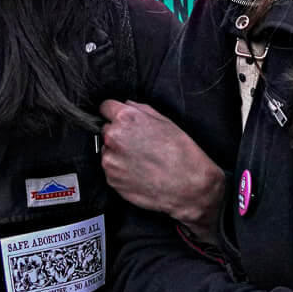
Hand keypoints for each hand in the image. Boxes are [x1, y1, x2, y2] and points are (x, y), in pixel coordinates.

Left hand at [99, 99, 224, 227]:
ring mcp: (110, 160)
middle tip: (139, 143)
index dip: (114, 112)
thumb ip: (141, 109)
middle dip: (119, 134)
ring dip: (119, 153)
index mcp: (126, 119)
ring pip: (108, 151)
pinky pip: (111, 170)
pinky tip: (140, 172)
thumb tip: (127, 106)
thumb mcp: (166, 121)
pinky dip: (121, 170)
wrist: (187, 185)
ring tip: (142, 160)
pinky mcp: (111, 179)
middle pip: (106, 130)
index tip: (119, 118)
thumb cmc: (181, 152)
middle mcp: (113, 138)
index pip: (105, 107)